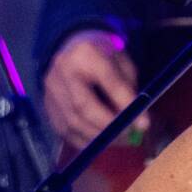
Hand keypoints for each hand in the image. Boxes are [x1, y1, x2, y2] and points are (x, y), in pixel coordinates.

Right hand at [44, 29, 149, 149]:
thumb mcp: (122, 63)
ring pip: (73, 123)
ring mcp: (50, 90)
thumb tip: (137, 121)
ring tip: (121, 139)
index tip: (144, 123)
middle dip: (110, 126)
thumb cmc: (103, 57)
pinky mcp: (47, 107)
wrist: (72, 50)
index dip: (126, 105)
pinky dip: (87, 141)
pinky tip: (102, 140)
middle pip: (83, 106)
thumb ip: (128, 89)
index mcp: (85, 53)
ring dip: (100, 138)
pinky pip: (66, 132)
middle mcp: (62, 71)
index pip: (108, 81)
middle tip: (130, 136)